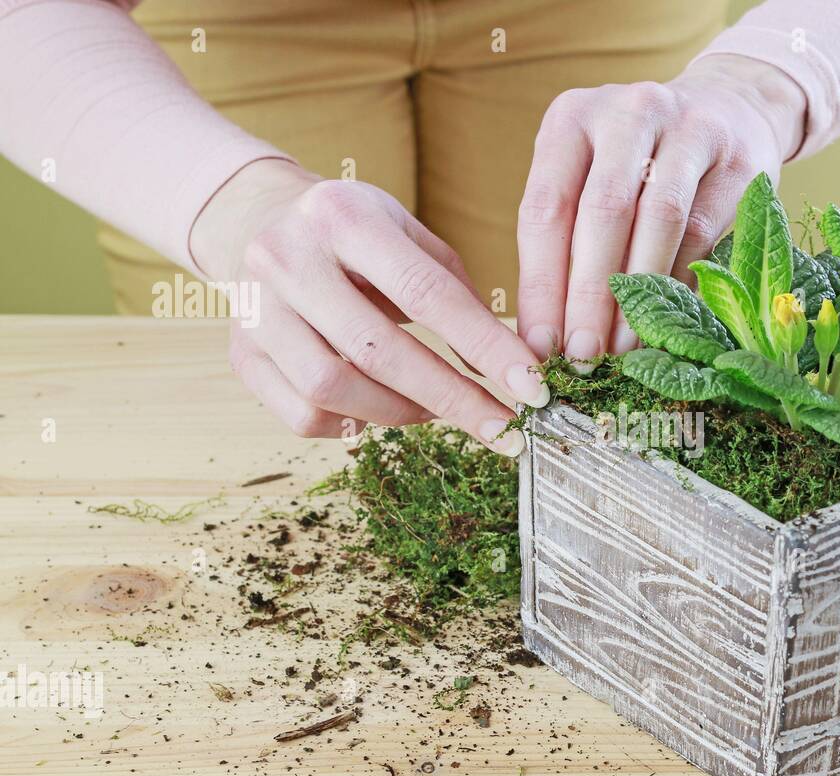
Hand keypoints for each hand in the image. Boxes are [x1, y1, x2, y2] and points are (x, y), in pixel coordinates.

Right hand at [191, 160, 548, 453]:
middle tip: (505, 428)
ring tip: (441, 411)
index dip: (485, 346)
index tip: (532, 387)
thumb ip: (459, 293)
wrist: (256, 220)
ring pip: (333, 390)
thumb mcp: (408, 234)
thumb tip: (511, 367)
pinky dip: (356, 424)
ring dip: (403, 414)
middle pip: (378, 350)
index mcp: (342, 217)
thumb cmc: (354, 233)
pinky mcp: (241, 356)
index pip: (426, 291)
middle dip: (454, 399)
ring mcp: (254, 311)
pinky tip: (384, 408)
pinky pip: (304, 416)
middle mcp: (287, 259)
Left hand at [516, 54, 806, 361]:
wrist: (730, 111)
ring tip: (621, 350)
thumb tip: (544, 337)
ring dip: (639, 294)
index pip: (545, 208)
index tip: (540, 345)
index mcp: (571, 118)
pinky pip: (704, 231)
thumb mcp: (588, 177)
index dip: (541, 284)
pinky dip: (680, 284)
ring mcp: (689, 129)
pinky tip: (663, 321)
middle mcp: (628, 112)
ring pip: (659, 221)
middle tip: (582, 357)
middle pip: (602, 213)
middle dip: (589, 295)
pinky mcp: (739, 160)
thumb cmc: (638, 163)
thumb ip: (563, 241)